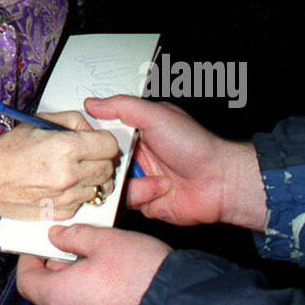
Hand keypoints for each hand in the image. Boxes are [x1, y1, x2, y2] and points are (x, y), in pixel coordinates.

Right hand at [0, 111, 119, 221]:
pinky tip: (63, 186)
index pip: (109, 145)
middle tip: (86, 156)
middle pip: (108, 167)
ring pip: (100, 187)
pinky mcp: (62, 212)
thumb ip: (72, 120)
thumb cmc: (7, 151)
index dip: (104, 141)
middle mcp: (70, 174)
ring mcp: (67, 196)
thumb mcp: (39, 122)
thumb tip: (90, 129)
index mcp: (66, 147)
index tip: (97, 142)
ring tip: (74, 171)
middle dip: (100, 160)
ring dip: (92, 178)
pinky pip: (85, 202)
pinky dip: (79, 194)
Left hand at [16, 225, 171, 304]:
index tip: (38, 248)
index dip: (29, 262)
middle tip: (79, 249)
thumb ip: (74, 236)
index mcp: (61, 297)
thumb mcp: (105, 240)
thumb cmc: (141, 273)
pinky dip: (99, 304)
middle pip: (52, 295)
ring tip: (105, 265)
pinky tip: (119, 287)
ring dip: (81, 287)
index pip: (27, 283)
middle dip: (60, 271)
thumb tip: (56, 237)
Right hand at [84, 95, 266, 230]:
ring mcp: (137, 177)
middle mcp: (134, 153)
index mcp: (136, 129)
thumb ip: (122, 106)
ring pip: (108, 181)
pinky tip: (160, 189)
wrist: (219, 183)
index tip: (85, 136)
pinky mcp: (142, 200)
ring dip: (130, 180)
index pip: (102, 129)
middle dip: (107, 161)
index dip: (93, 133)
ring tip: (155, 177)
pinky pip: (123, 200)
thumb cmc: (194, 145)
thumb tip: (92, 103)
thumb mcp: (156, 115)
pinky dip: (140, 195)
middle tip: (121, 160)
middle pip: (101, 158)